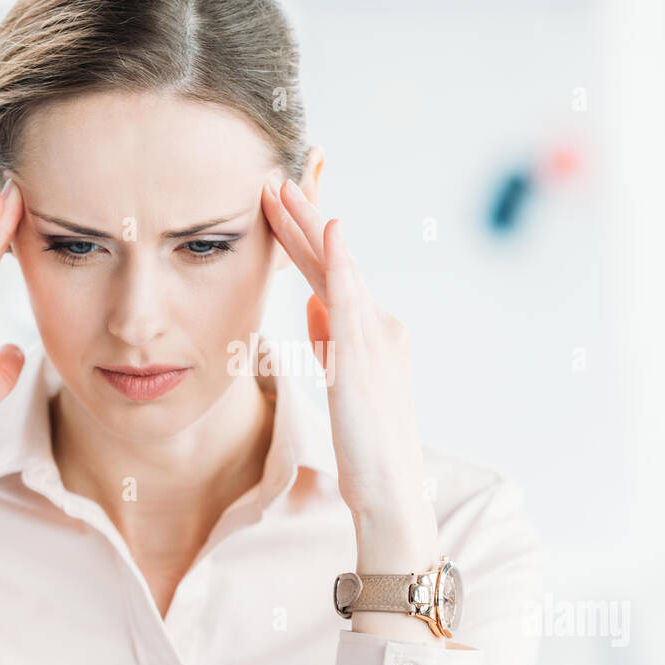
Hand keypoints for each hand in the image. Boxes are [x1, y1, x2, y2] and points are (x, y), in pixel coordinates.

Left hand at [260, 177, 438, 572]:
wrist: (389, 488)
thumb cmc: (366, 442)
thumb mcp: (341, 380)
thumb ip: (330, 337)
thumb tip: (311, 302)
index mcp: (365, 329)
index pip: (329, 271)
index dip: (303, 233)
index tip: (280, 198)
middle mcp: (376, 324)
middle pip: (331, 261)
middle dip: (302, 216)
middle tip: (275, 176)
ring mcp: (373, 337)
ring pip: (336, 270)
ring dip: (309, 225)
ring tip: (283, 189)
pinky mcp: (364, 357)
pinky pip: (351, 300)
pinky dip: (342, 263)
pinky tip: (332, 232)